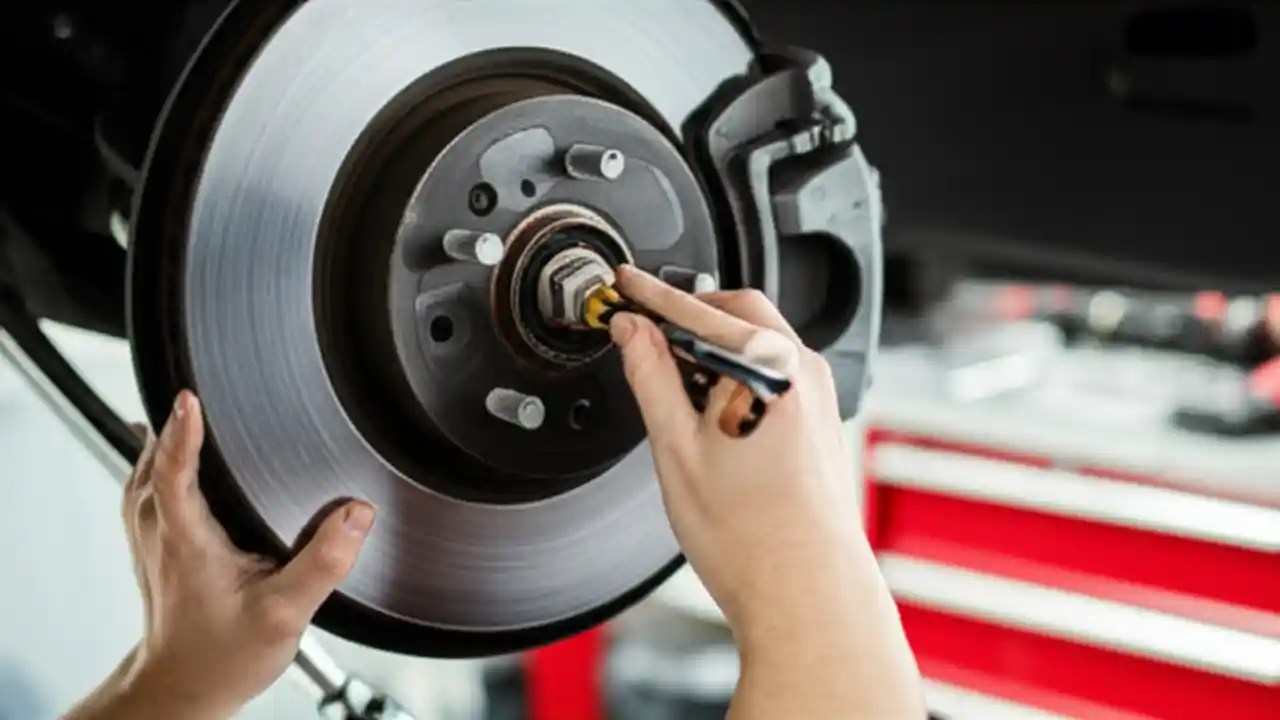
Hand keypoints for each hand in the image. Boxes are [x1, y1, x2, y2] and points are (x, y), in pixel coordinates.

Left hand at [67, 391, 375, 719]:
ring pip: (144, 467)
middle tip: (206, 384)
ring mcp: (147, 536)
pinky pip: (146, 483)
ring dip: (167, 436)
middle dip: (177, 420)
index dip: (184, 431)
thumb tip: (357, 514)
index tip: (192, 395)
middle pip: (154, 457)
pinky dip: (162, 457)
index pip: (175, 471)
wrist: (183, 687)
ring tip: (194, 407)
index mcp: (187, 540)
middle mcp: (158, 532)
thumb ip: (323, 562)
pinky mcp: (149, 542)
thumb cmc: (224, 656)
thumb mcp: (284, 614)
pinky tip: (179, 448)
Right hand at [611, 266, 923, 717]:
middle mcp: (804, 373)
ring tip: (674, 380)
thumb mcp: (676, 448)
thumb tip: (633, 331)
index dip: (651, 294)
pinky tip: (711, 407)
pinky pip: (777, 372)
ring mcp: (819, 397)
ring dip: (717, 345)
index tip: (627, 283)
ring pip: (761, 343)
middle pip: (740, 313)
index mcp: (767, 367)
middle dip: (691, 313)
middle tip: (646, 328)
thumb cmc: (750, 537)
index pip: (696, 309)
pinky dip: (740, 372)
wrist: (805, 592)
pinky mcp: (823, 421)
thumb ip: (651, 376)